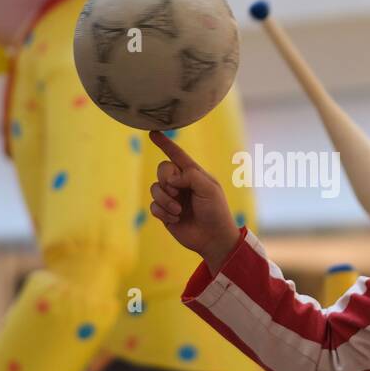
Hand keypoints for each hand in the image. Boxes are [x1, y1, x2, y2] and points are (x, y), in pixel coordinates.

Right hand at [148, 130, 240, 269]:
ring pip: (154, 188)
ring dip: (165, 200)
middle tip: (177, 193)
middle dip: (166, 181)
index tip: (153, 132)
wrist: (213, 238)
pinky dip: (163, 213)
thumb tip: (171, 179)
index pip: (177, 154)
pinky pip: (153, 206)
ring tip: (179, 211)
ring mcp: (172, 198)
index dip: (165, 143)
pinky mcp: (165, 213)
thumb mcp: (209, 189)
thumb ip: (190, 176)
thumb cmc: (216, 211)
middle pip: (162, 169)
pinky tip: (175, 220)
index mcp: (193, 173)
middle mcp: (181, 183)